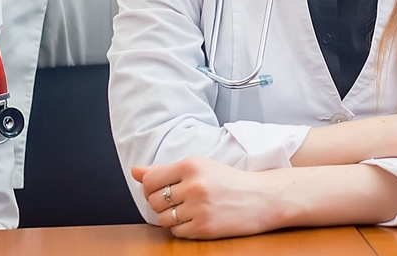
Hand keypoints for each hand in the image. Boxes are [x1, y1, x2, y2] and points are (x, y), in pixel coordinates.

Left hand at [132, 158, 283, 238]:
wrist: (262, 198)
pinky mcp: (204, 228)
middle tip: (179, 200)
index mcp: (191, 165)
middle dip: (161, 204)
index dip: (150, 188)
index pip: (149, 180)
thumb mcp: (199, 167)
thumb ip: (164, 170)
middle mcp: (194, 185)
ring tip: (189, 210)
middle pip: (153, 201)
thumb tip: (134, 171)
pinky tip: (197, 219)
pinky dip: (182, 228)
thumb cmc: (229, 181)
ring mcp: (199, 208)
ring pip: (163, 218)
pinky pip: (176, 231)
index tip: (161, 189)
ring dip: (171, 217)